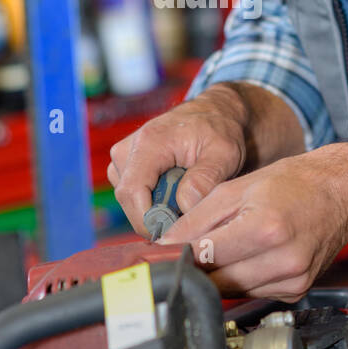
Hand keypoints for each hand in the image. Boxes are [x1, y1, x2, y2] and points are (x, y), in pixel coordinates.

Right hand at [107, 84, 249, 237]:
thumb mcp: (224, 153)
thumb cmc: (218, 130)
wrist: (212, 113)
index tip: (171, 235)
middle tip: (189, 220)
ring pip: (130, 201)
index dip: (147, 220)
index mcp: (148, 143)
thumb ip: (205, 179)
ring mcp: (123, 159)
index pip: (132, 192)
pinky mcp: (126, 167)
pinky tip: (176, 197)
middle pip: (129, 201)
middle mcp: (127, 150)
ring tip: (185, 201)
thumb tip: (184, 207)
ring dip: (156, 210)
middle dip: (156, 218)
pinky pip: (133, 196)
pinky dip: (153, 203)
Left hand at [158, 144, 347, 300]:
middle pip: (216, 279)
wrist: (342, 194)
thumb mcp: (236, 189)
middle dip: (196, 266)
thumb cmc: (293, 183)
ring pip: (232, 291)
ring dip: (218, 274)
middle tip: (184, 251)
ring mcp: (292, 280)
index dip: (178, 254)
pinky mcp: (296, 291)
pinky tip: (247, 257)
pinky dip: (241, 279)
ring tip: (222, 248)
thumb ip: (196, 219)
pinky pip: (252, 293)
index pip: (205, 255)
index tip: (161, 252)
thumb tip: (163, 246)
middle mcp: (282, 260)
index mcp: (265, 228)